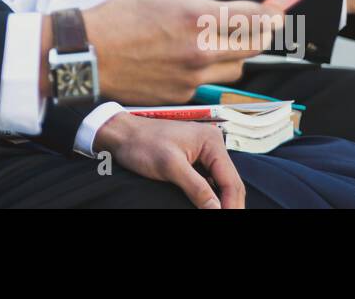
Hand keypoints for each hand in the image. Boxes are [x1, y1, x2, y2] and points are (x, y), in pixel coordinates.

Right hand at [76, 0, 281, 104]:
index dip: (273, 13)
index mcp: (199, 17)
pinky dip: (206, 72)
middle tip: (260, 26)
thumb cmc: (118, 15)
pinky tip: (189, 61)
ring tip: (221, 46)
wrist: (90, 53)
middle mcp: (202, 49)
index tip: (280, 12)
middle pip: (254, 45)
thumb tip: (210, 6)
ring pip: (236, 69)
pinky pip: (208, 83)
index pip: (254, 17)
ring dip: (235, 57)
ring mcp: (194, 76)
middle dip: (261, 34)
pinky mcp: (183, 94)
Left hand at [93, 112, 244, 208]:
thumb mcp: (170, 166)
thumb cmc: (142, 143)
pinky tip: (208, 207)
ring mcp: (205, 153)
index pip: (230, 180)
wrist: (123, 134)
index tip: (228, 219)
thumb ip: (197, 188)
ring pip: (222, 184)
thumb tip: (216, 210)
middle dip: (229, 205)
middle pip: (230, 183)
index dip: (231, 205)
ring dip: (221, 202)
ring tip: (217, 214)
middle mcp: (212, 145)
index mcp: (211, 141)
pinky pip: (210, 182)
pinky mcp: (195, 161)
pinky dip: (211, 196)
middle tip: (227, 221)